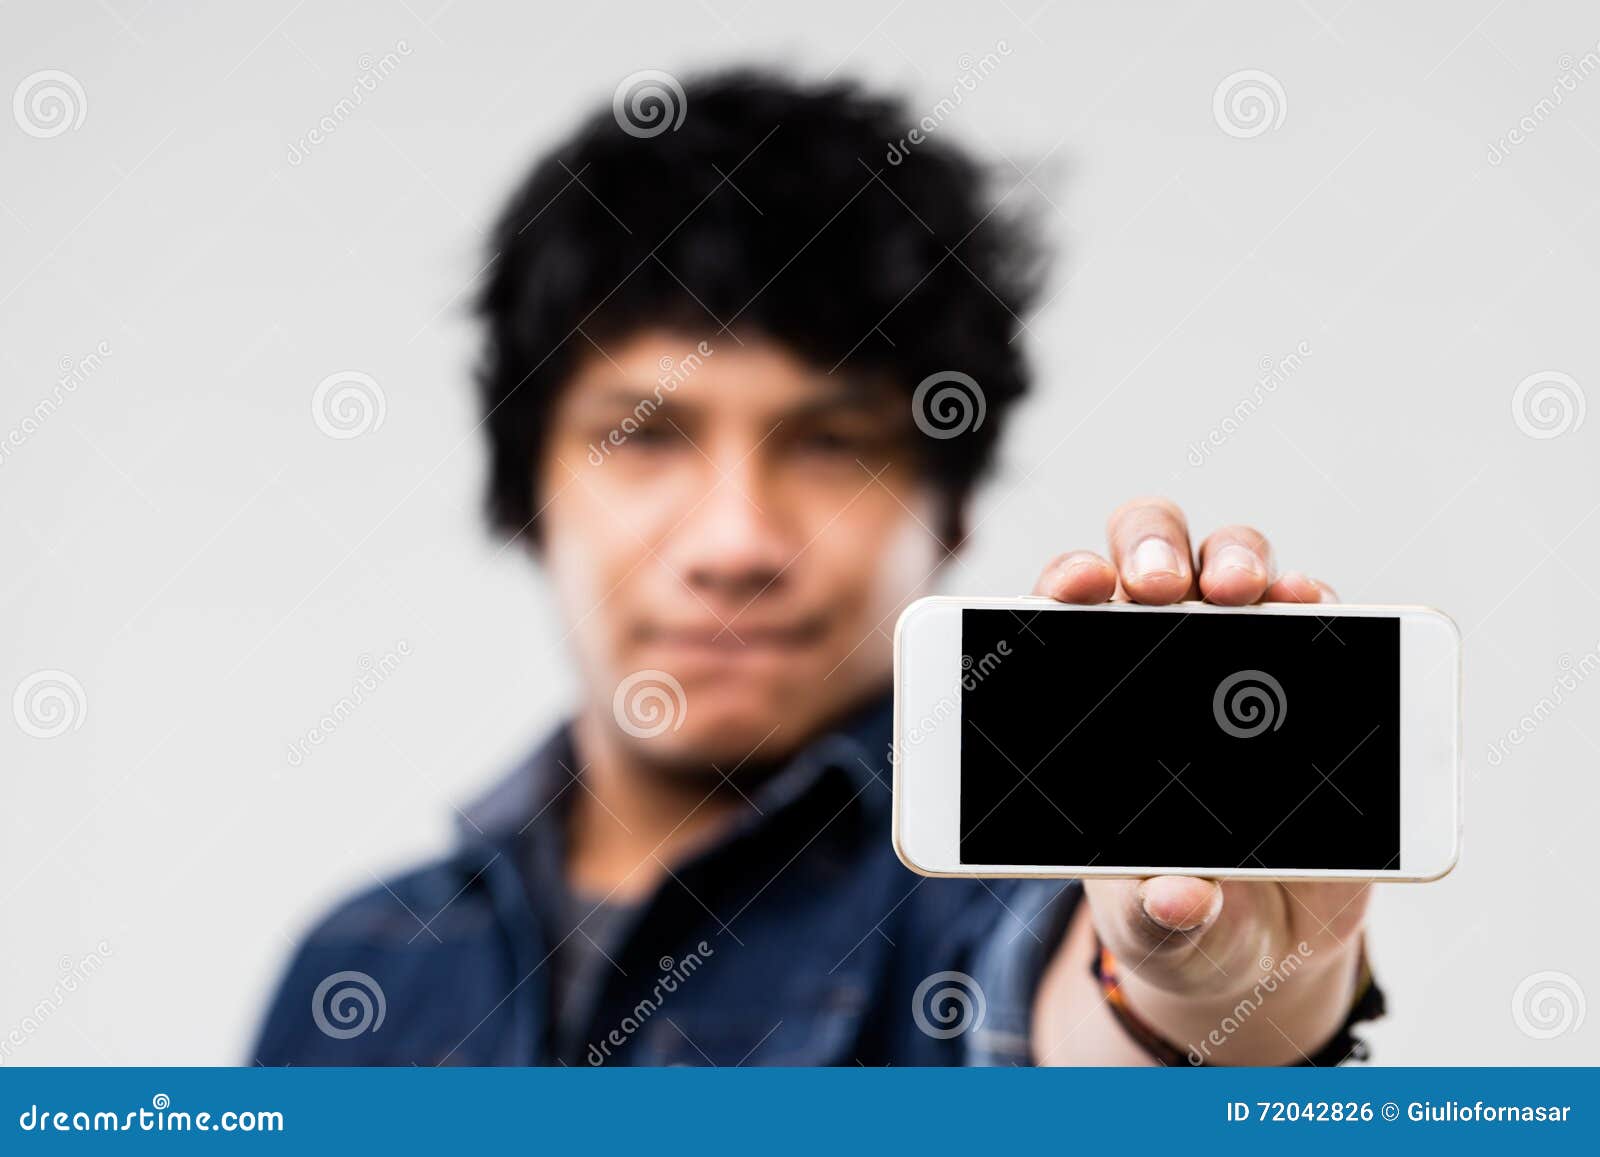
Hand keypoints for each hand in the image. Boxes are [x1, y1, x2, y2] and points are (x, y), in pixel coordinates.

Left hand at [1029, 497, 1368, 1064]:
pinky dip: (1314, 599)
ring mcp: (1238, 660)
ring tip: (1237, 590)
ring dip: (1233, 558)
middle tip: (1159, 587)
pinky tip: (1312, 604)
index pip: (1063, 614)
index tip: (1075, 589)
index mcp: (1087, 704)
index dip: (1066, 583)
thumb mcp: (1155, 928)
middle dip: (1148, 550)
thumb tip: (1179, 897)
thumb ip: (1160, 915)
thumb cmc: (1177, 917)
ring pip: (1230, 563)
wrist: (1261, 939)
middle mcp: (1158, 660)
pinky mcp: (1313, 681)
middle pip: (1145, 556)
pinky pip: (1315, 614)